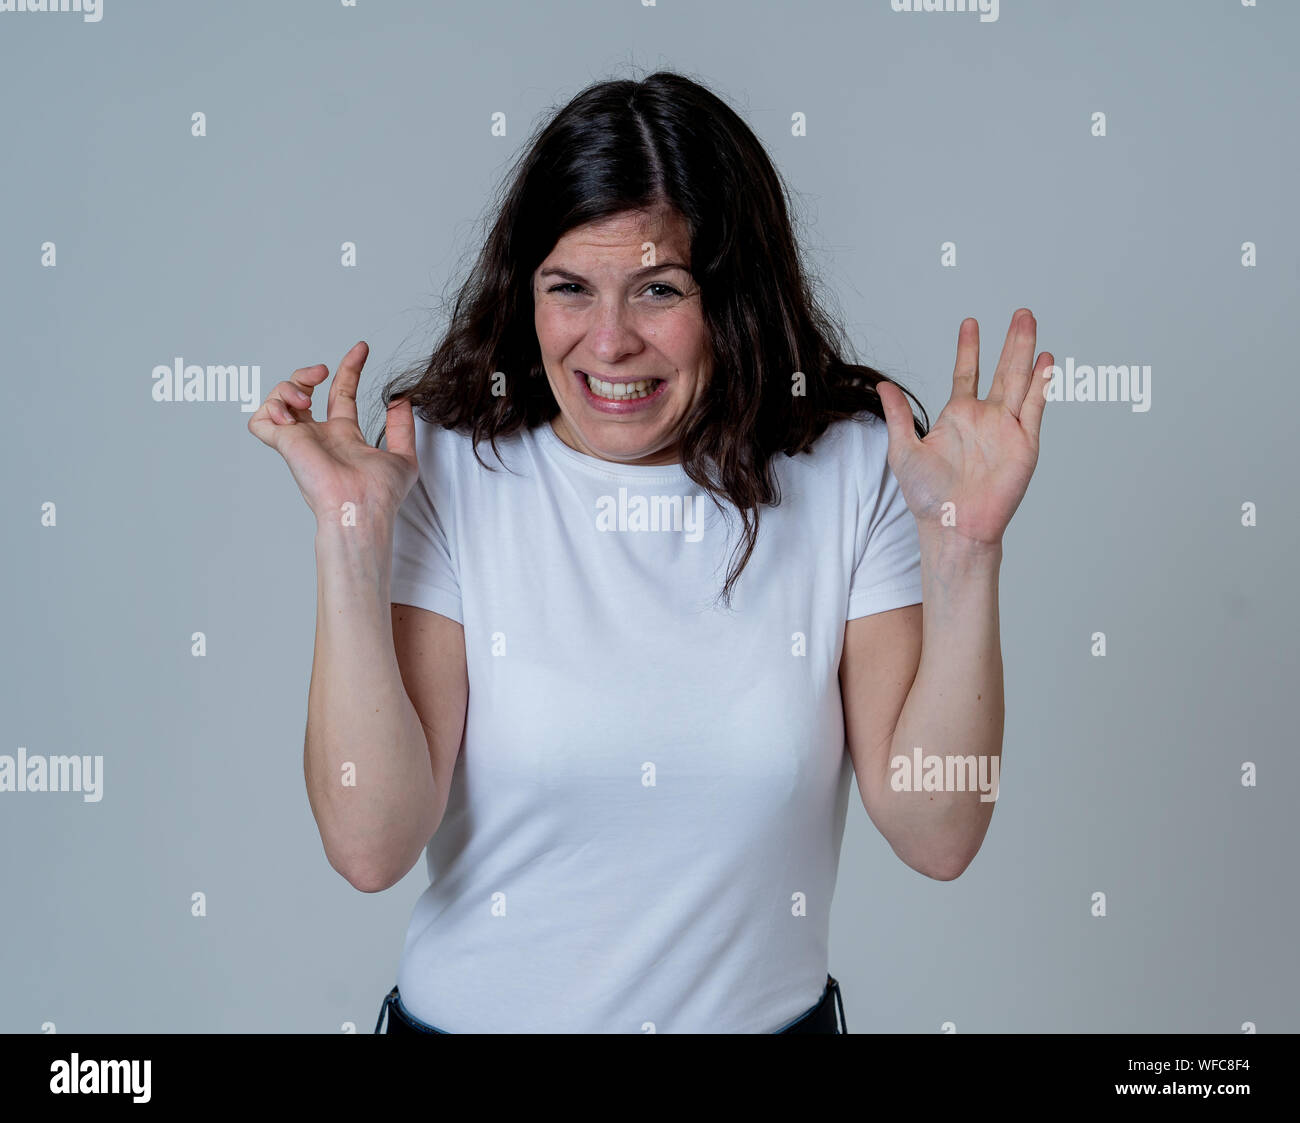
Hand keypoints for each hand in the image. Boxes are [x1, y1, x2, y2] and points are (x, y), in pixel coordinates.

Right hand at [247, 341, 417, 524]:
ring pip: (279, 399)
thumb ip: (402, 427)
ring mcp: (300, 440)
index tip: (362, 348)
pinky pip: (259, 420)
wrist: (361, 506)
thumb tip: (402, 400)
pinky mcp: (284, 444)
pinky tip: (291, 418)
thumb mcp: (403, 455)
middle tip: (323, 372)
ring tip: (305, 401)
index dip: (349, 369)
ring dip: (290, 387)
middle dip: (308, 373)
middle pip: (303, 390)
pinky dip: (270, 410)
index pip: (342, 394)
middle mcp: (319, 436)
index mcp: (345, 436)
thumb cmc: (380, 493)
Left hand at [876, 309, 1050, 547]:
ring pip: (1020, 381)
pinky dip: (1041, 384)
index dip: (968, 348)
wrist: (952, 526)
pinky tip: (1044, 360)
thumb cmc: (927, 497)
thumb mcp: (903, 450)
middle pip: (1001, 370)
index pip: (966, 373)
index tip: (970, 322)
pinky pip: (1034, 407)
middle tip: (1020, 312)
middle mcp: (985, 419)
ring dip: (1026, 351)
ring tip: (1030, 323)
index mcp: (957, 417)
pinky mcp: (1024, 444)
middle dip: (1011, 341)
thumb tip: (882, 386)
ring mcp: (1007, 429)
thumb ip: (898, 416)